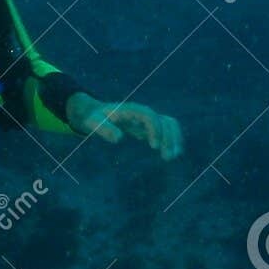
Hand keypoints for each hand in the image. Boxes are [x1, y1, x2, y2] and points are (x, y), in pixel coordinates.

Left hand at [66, 95, 182, 160]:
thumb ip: (104, 129)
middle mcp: (143, 113)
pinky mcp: (150, 127)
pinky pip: (167, 130)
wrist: (98, 113)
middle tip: (167, 157)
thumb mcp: (94, 123)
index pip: (149, 116)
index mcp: (131, 111)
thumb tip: (118, 139)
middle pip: (164, 120)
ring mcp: (148, 119)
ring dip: (174, 139)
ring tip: (174, 156)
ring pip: (169, 124)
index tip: (154, 146)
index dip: (154, 129)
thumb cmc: (95, 118)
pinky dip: (173, 139)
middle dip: (168, 137)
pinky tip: (174, 153)